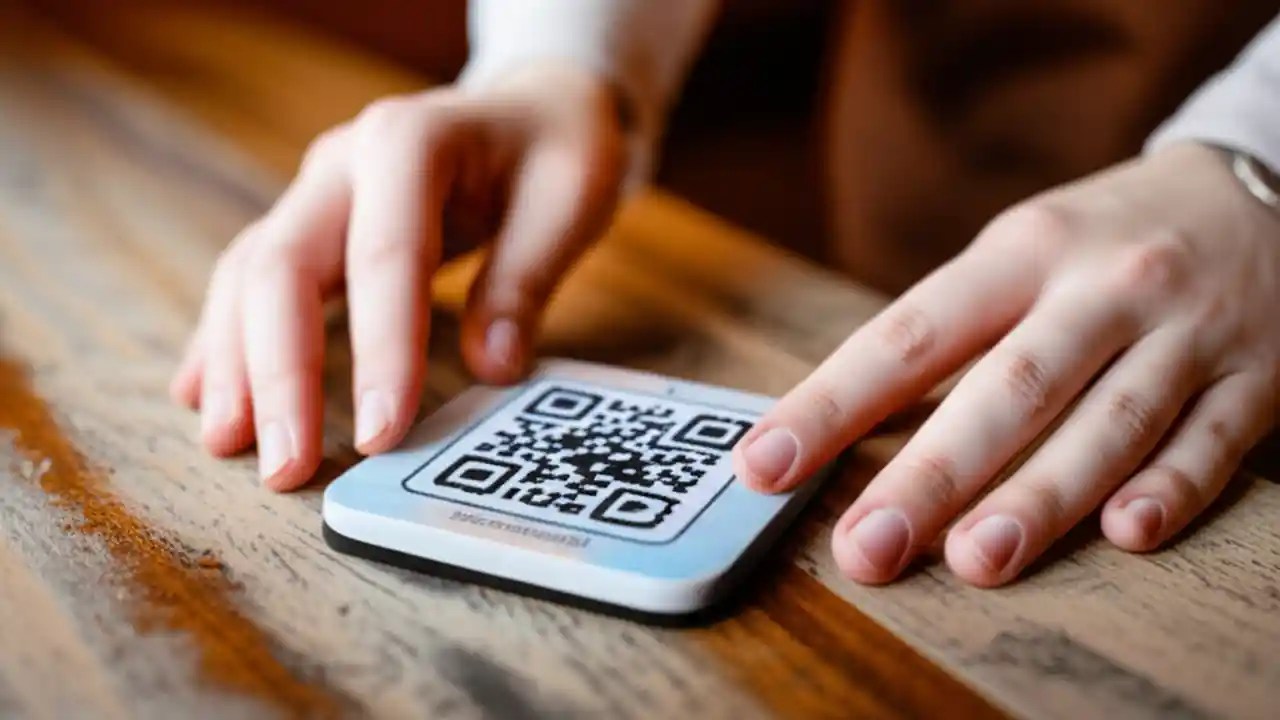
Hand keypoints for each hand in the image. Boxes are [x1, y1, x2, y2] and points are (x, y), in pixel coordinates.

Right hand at [169, 64, 624, 489]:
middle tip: (285, 467)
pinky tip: (206, 396)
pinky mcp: (310, 223)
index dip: (380, 350)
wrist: (529, 107)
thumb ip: (527, 276)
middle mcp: (344, 162)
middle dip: (278, 373)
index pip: (385, 257)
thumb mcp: (570, 197)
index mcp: (409, 143)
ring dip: (234, 364)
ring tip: (229, 445)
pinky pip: (252, 279)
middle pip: (284, 267)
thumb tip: (490, 366)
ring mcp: (317, 192)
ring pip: (251, 275)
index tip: (380, 435)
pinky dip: (226, 339)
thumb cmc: (556, 149)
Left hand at [733, 143, 1279, 586]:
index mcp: (1023, 252)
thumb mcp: (1018, 252)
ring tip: (976, 559)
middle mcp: (1102, 287)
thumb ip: (946, 333)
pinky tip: (1126, 533)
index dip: (835, 402)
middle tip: (867, 547)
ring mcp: (1186, 332)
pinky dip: (1172, 487)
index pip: (912, 333)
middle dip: (933, 474)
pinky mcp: (1257, 376)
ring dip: (1042, 496)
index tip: (767, 464)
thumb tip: (841, 430)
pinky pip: (1212, 440)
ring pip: (1110, 421)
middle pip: (1010, 386)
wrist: (1260, 186)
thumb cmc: (1101, 240)